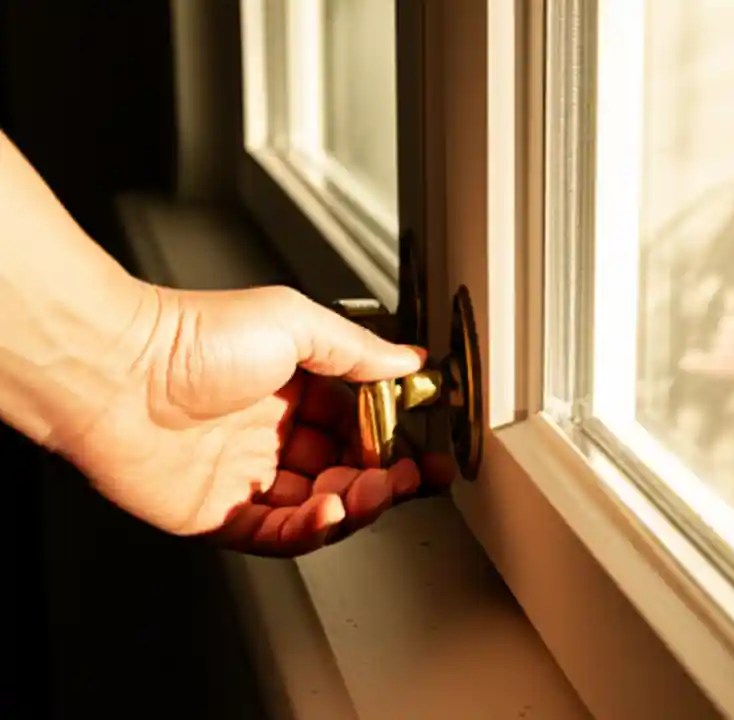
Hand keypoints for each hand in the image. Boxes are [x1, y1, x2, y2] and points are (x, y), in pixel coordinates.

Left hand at [54, 284, 452, 555]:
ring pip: (317, 507)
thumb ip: (357, 350)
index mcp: (291, 389)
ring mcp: (245, 478)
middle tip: (404, 478)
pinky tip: (331, 513)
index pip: (358, 427)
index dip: (391, 442)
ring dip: (353, 505)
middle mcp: (269, 435)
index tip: (419, 449)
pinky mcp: (218, 515)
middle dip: (381, 480)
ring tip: (371, 494)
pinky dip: (310, 531)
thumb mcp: (294, 324)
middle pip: (344, 472)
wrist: (114, 372)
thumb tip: (408, 360)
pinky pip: (277, 535)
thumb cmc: (189, 337)